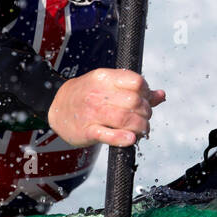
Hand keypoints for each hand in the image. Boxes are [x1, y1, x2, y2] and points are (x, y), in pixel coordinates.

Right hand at [47, 68, 165, 147]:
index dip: (147, 93)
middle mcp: (98, 93)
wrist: (55, 106)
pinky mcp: (87, 131)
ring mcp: (92, 113)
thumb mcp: (107, 84)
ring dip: (140, 127)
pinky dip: (122, 137)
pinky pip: (108, 135)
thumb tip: (161, 95)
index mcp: (105, 78)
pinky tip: (131, 138)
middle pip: (134, 102)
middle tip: (144, 118)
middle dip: (146, 113)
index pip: (136, 82)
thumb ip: (134, 89)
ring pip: (125, 119)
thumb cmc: (86, 94)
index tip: (146, 101)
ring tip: (141, 130)